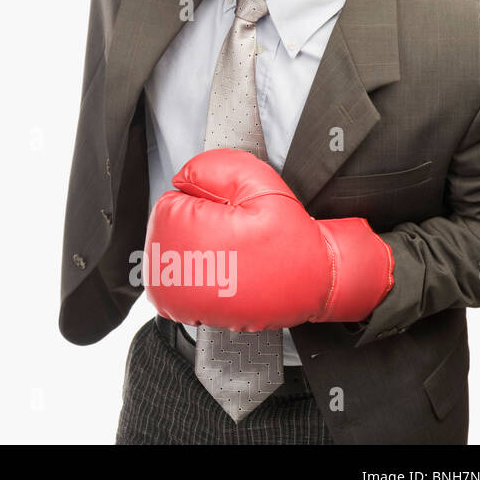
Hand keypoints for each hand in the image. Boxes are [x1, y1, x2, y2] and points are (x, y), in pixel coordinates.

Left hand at [142, 148, 393, 330]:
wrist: (315, 283)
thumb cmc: (292, 240)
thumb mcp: (261, 183)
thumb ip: (216, 167)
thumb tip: (182, 176)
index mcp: (190, 231)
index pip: (169, 201)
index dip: (204, 203)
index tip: (230, 216)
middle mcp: (176, 268)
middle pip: (164, 228)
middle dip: (195, 226)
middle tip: (233, 238)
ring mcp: (177, 295)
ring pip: (166, 253)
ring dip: (191, 251)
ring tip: (229, 257)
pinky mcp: (181, 312)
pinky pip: (169, 280)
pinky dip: (190, 274)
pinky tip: (220, 274)